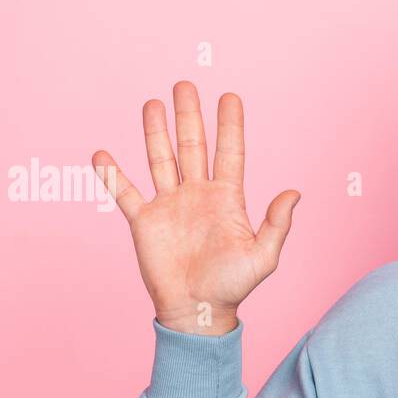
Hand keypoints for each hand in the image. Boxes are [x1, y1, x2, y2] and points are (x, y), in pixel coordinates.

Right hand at [93, 81, 300, 334]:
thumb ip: (277, 224)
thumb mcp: (263, 257)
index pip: (229, 153)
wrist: (198, 313)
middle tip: (185, 85)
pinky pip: (125, 192)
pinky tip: (102, 154)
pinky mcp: (145, 222)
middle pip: (192, 146)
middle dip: (189, 116)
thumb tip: (294, 193)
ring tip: (153, 103)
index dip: (230, 125)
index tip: (230, 96)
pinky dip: (112, 175)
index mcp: (227, 200)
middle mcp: (197, 195)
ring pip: (160, 159)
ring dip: (156, 132)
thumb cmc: (233, 288)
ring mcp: (170, 206)